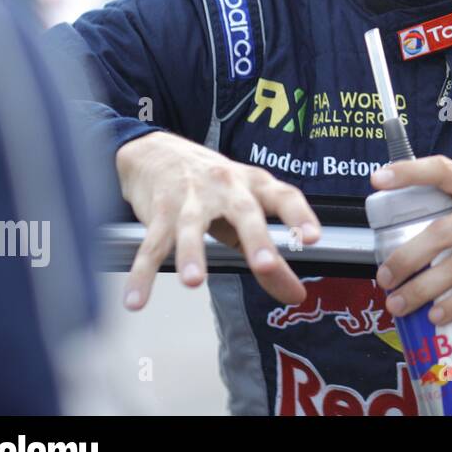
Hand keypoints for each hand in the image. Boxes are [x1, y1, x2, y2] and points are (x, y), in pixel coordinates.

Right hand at [116, 130, 319, 309]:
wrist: (156, 151)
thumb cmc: (213, 188)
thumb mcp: (245, 215)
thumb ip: (271, 259)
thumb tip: (297, 297)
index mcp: (254, 185)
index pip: (283, 196)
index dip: (300, 215)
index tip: (313, 237)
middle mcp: (226, 186)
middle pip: (243, 211)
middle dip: (255, 238)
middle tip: (264, 265)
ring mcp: (190, 197)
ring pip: (191, 226)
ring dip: (191, 254)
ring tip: (193, 282)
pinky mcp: (158, 209)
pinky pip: (151, 244)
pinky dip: (142, 273)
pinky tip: (137, 300)